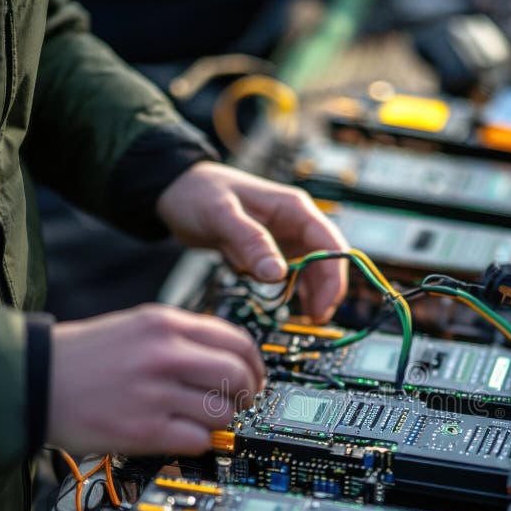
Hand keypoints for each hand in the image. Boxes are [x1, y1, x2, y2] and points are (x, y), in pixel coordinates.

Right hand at [47, 304, 263, 454]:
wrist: (34, 380)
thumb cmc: (86, 356)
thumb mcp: (139, 325)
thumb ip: (186, 338)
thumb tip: (234, 360)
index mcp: (167, 324)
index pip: (238, 342)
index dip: (256, 365)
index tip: (255, 378)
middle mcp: (166, 355)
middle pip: (239, 378)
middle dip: (247, 395)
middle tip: (238, 403)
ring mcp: (156, 394)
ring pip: (224, 412)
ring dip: (222, 421)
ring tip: (202, 419)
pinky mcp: (145, 431)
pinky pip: (200, 440)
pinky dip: (200, 441)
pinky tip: (183, 434)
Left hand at [156, 162, 347, 321]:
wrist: (177, 191)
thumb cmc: (198, 193)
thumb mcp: (221, 214)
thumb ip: (250, 242)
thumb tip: (277, 273)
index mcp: (293, 208)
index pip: (329, 243)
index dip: (333, 275)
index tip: (325, 303)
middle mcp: (295, 224)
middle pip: (326, 261)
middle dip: (325, 291)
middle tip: (315, 319)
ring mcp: (284, 240)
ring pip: (312, 272)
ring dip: (312, 294)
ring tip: (305, 319)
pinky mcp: (271, 253)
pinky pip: (291, 276)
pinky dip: (292, 292)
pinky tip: (287, 306)